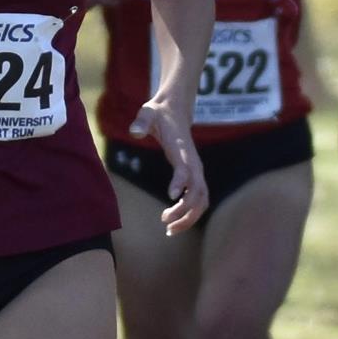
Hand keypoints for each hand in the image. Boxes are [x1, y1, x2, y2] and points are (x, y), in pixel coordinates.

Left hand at [134, 95, 208, 233]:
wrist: (176, 109)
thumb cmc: (159, 113)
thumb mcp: (148, 112)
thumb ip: (141, 121)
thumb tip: (135, 132)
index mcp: (182, 148)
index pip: (186, 168)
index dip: (180, 182)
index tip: (170, 196)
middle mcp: (194, 162)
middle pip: (198, 192)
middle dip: (185, 210)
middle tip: (164, 222)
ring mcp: (197, 170)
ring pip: (202, 200)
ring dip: (189, 217)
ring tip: (169, 230)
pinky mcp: (195, 176)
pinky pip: (199, 200)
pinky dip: (191, 214)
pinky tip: (174, 222)